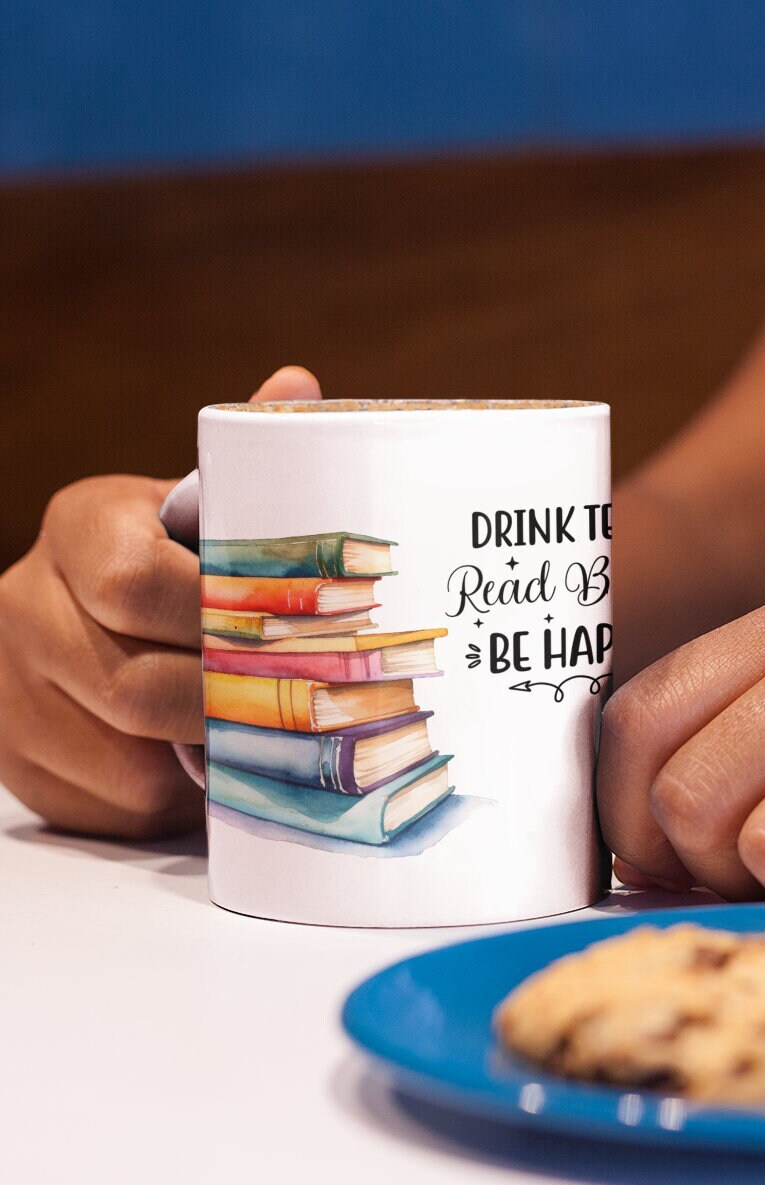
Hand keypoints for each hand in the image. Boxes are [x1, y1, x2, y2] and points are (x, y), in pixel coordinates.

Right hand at [0, 366, 320, 837]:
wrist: (91, 623)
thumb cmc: (181, 562)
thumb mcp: (204, 509)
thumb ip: (247, 467)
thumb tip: (298, 386)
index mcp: (82, 528)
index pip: (142, 581)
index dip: (226, 621)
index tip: (307, 639)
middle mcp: (26, 605)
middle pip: (138, 680)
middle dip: (233, 704)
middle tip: (314, 712)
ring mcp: (13, 690)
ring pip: (128, 748)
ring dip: (212, 754)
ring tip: (284, 743)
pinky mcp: (24, 764)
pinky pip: (116, 797)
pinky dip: (180, 794)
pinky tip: (225, 771)